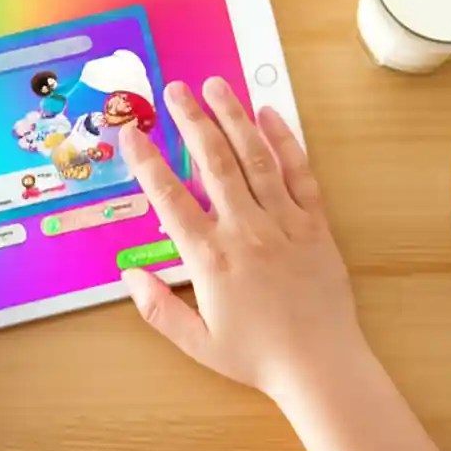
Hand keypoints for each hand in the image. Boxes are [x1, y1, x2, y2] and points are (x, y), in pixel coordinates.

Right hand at [119, 78, 359, 398]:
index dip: (147, 161)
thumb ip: (158, 307)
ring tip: (217, 85)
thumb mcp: (196, 342)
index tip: (132, 133)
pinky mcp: (315, 225)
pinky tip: (269, 115)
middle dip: (191, 120)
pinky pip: (299, 174)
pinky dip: (285, 141)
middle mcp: (245, 231)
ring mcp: (283, 223)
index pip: (169, 197)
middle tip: (174, 90)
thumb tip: (130, 274)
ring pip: (255, 158)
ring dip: (234, 117)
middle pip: (213, 162)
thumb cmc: (257, 358)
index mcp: (210, 258)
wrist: (320, 366)